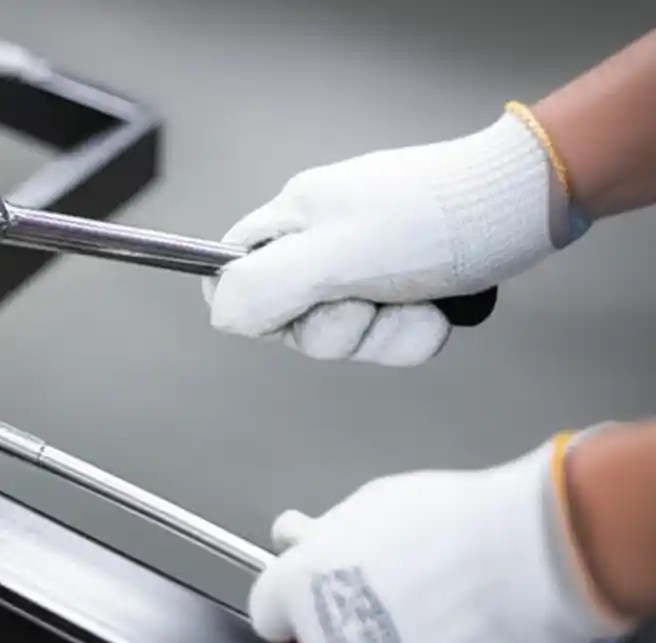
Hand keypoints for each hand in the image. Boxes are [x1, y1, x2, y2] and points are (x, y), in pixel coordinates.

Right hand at [206, 113, 571, 365]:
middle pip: (290, 319)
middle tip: (370, 300)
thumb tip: (220, 314)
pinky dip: (412, 333)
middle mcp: (320, 239)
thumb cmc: (433, 219)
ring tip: (416, 301)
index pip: (230, 271)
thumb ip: (266, 285)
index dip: (251, 305)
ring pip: (343, 334)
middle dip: (337, 329)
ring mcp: (363, 263)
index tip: (293, 310)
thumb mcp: (337, 253)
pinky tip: (436, 309)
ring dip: (383, 334)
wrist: (526, 203)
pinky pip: (385, 335)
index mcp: (293, 218)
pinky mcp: (402, 284)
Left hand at [249, 436, 625, 642]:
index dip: (294, 603)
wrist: (531, 555)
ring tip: (443, 617)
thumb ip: (324, 536)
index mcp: (299, 589)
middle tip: (394, 602)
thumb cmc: (451, 520)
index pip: (268, 611)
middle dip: (344, 632)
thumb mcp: (369, 507)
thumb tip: (297, 538)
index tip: (314, 598)